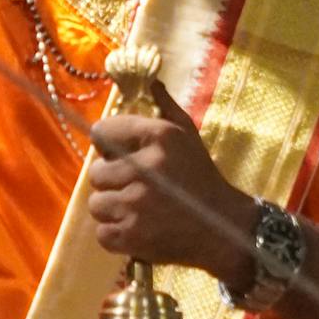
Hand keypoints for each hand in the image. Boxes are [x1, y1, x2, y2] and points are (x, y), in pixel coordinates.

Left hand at [87, 81, 256, 287]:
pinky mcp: (132, 236)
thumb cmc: (202, 178)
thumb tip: (151, 82)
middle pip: (95, 172)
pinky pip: (102, 232)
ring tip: (136, 209)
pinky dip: (116, 234)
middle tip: (133, 186)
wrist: (223, 228)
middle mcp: (146, 168)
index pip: (102, 132)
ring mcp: (137, 204)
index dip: (107, 144)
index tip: (118, 155)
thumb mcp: (189, 136)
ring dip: (113, 208)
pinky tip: (137, 228)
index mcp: (159, 137)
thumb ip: (166, 107)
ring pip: (97, 203)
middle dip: (112, 180)